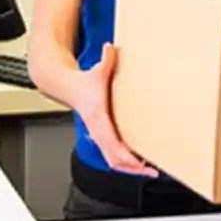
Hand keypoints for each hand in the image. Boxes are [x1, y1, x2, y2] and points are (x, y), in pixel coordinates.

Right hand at [72, 43, 157, 177]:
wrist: (68, 88)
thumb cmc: (85, 82)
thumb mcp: (97, 71)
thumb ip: (106, 60)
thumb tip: (110, 48)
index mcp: (98, 117)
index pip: (111, 142)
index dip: (126, 156)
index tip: (140, 162)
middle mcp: (98, 130)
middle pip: (114, 159)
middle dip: (132, 169)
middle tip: (151, 171)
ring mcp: (99, 136)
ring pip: (113, 161)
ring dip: (131, 169)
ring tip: (149, 171)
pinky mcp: (102, 138)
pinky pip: (113, 156)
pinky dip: (126, 164)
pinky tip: (140, 164)